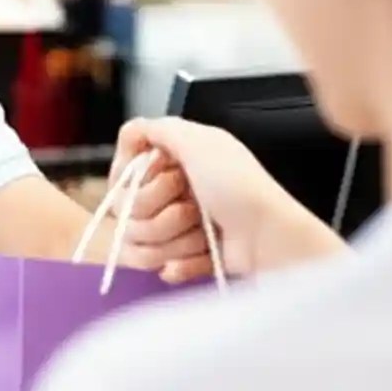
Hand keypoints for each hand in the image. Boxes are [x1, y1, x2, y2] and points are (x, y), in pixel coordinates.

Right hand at [114, 117, 347, 277]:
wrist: (267, 236)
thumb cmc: (238, 186)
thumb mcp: (199, 141)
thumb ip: (159, 128)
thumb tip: (133, 130)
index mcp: (176, 159)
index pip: (124, 173)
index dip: (132, 179)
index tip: (153, 178)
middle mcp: (175, 189)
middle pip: (129, 210)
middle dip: (158, 212)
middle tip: (190, 204)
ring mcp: (181, 225)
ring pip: (144, 240)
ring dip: (174, 237)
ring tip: (202, 230)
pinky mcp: (191, 256)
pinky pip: (164, 264)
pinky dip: (181, 262)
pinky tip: (199, 251)